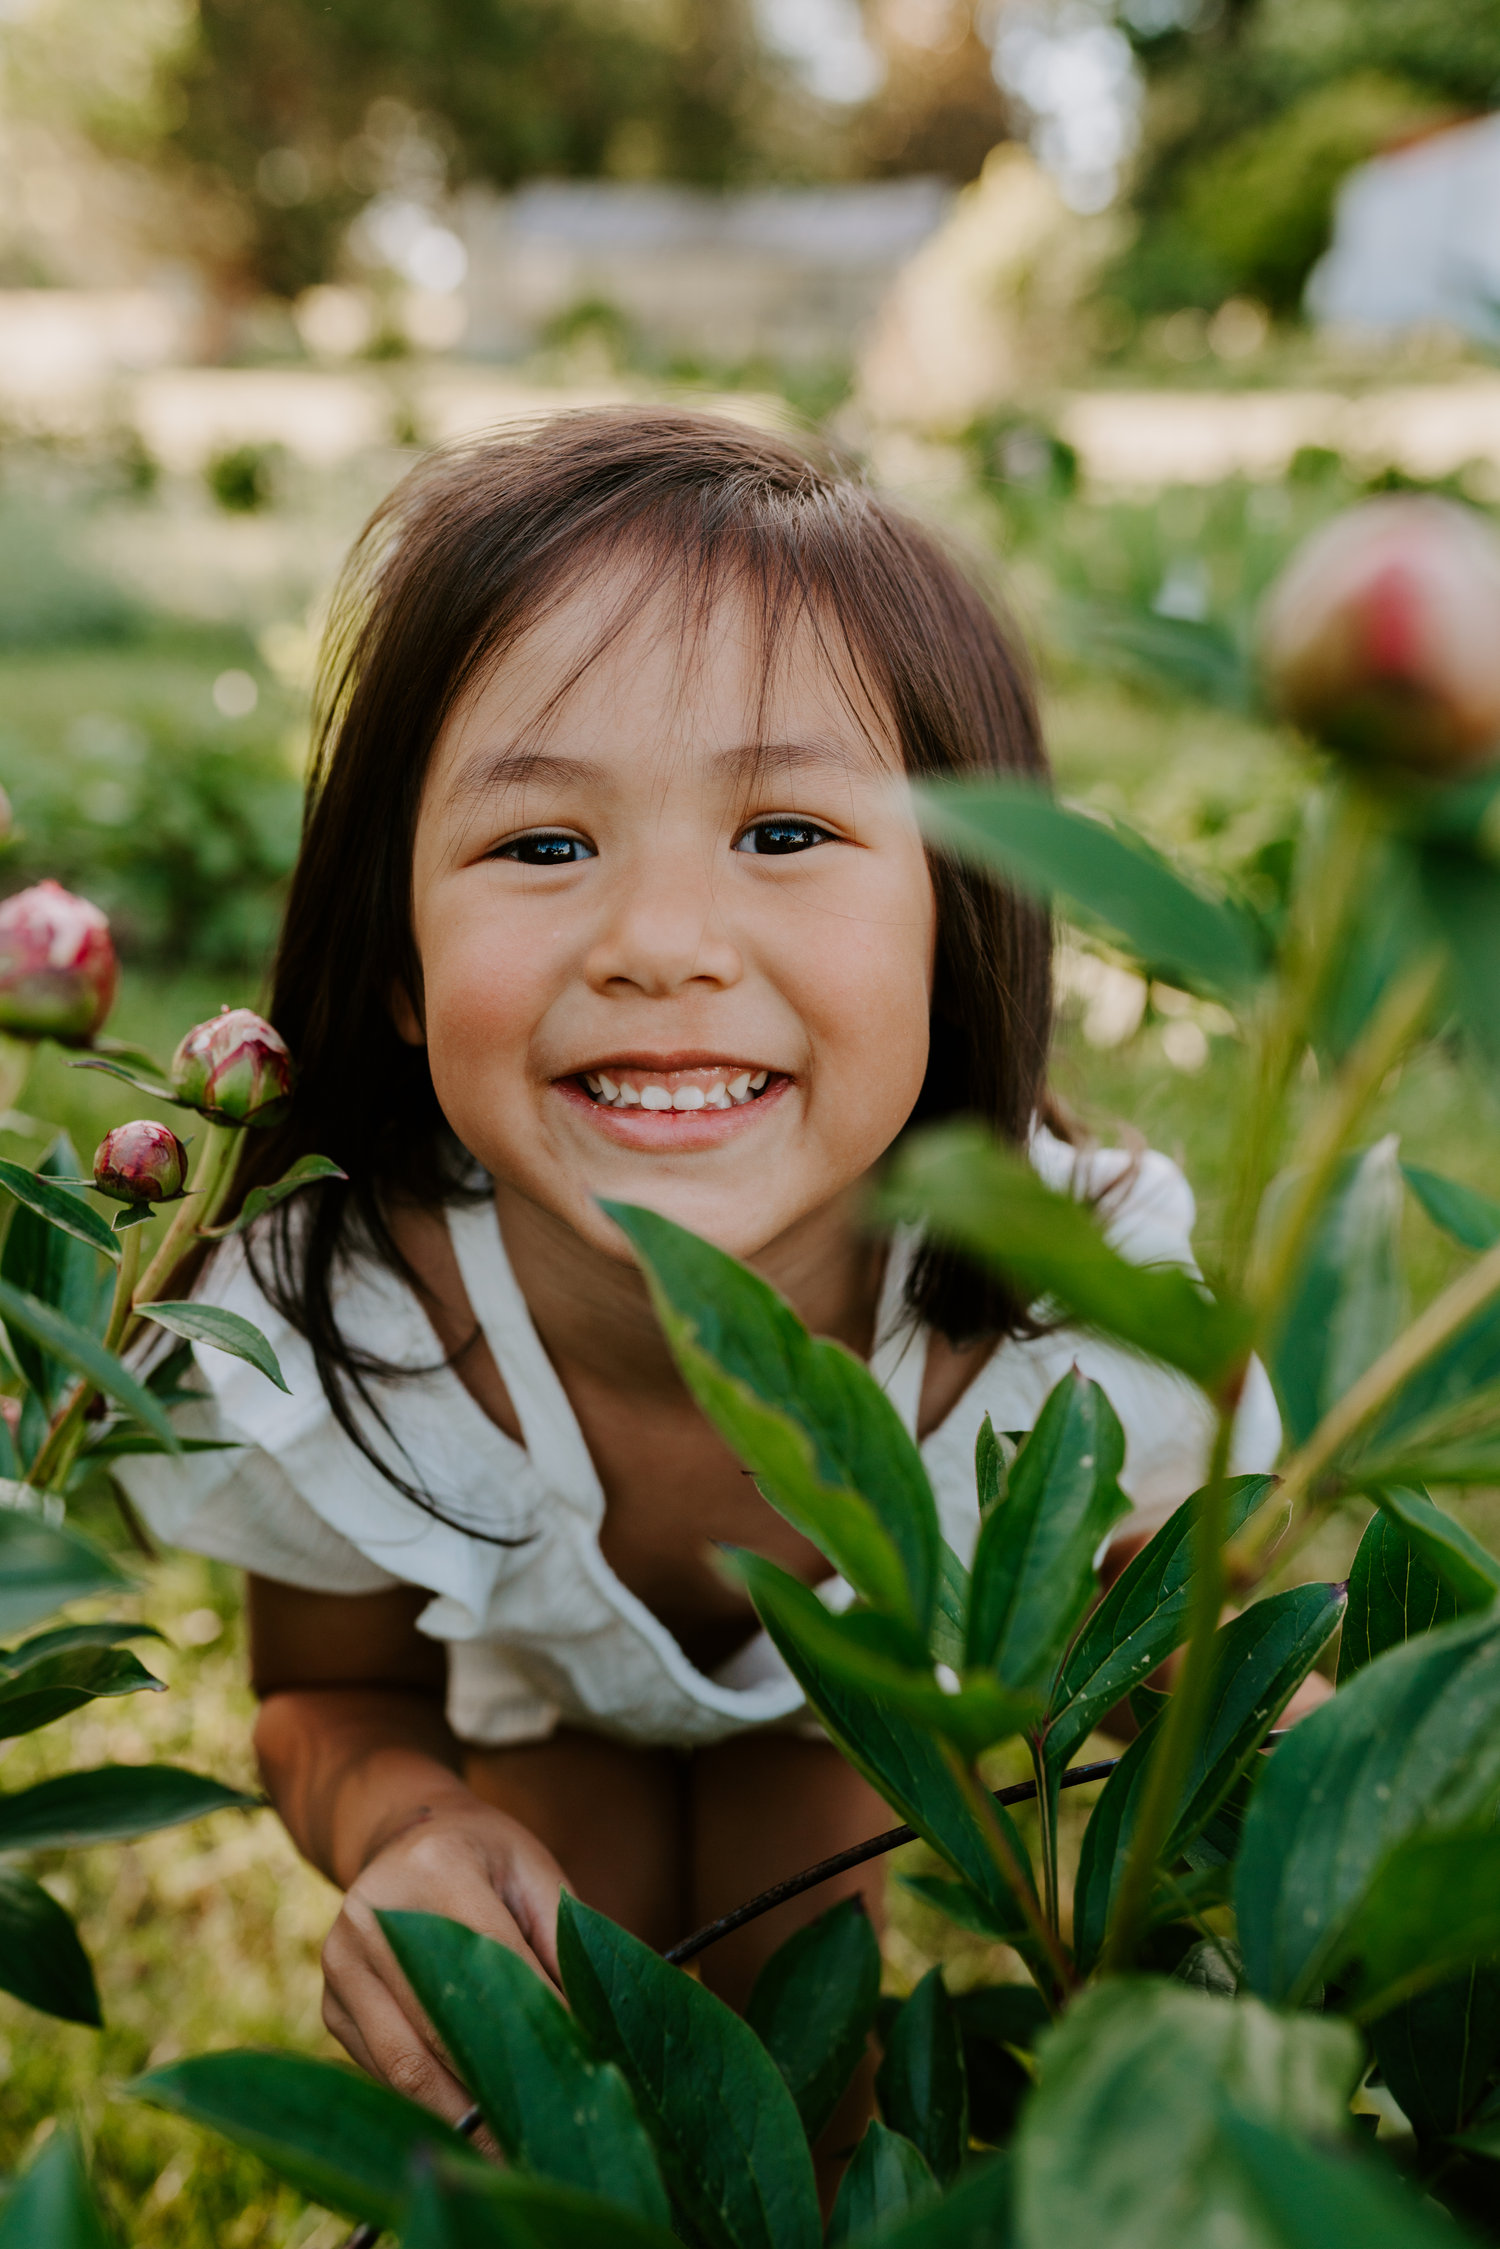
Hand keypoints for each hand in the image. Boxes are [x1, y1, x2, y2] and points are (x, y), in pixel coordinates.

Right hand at [321, 1790, 566, 2121]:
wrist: (405, 1837)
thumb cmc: (487, 1859)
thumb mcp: (534, 1871)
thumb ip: (563, 1939)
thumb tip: (595, 2027)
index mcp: (434, 1869)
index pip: (494, 1964)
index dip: (540, 2023)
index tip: (581, 2076)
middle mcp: (372, 1916)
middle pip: (440, 2030)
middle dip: (496, 2092)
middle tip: (543, 2145)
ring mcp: (341, 1965)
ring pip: (405, 2067)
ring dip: (458, 2121)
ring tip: (510, 2159)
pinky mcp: (330, 2007)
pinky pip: (384, 2073)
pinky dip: (428, 2107)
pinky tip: (469, 2134)